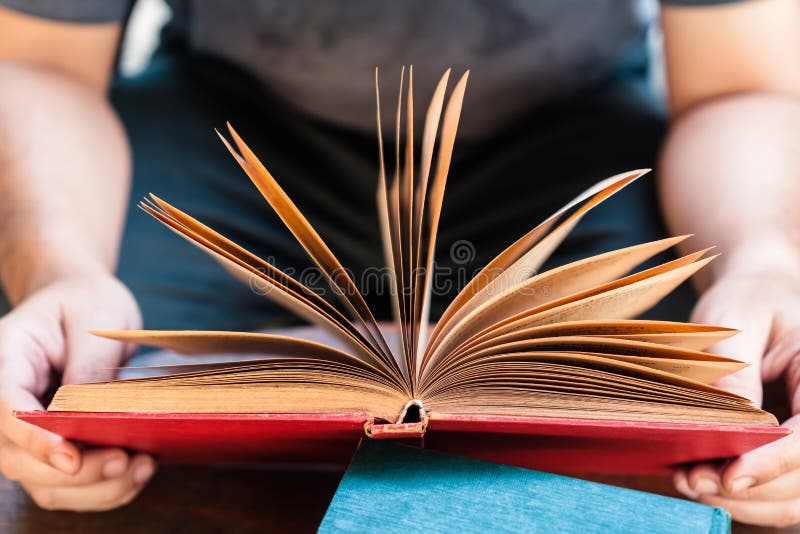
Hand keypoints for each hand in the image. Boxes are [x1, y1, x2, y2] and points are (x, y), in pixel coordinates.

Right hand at [0, 273, 156, 510]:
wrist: (83, 303)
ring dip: (93, 488)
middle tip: (126, 460)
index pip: (6, 408)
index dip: (34, 438)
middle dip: (75, 472)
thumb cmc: (87, 302)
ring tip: (142, 467)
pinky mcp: (55, 446)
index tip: (70, 457)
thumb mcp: (96, 316)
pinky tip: (139, 472)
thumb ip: (89, 363)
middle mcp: (6, 402)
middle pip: (19, 457)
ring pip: (43, 482)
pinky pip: (69, 484)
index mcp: (7, 359)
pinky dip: (104, 489)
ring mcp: (26, 431)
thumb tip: (88, 413)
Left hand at [673, 268, 799, 526]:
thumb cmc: (750, 300)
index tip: (729, 476)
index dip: (772, 462)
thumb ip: (734, 370)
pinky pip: (781, 491)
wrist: (761, 296)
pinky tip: (702, 480)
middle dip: (748, 488)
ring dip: (743, 500)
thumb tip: (726, 422)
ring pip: (795, 495)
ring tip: (689, 481)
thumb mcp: (735, 320)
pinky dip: (744, 496)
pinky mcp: (796, 449)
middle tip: (690, 479)